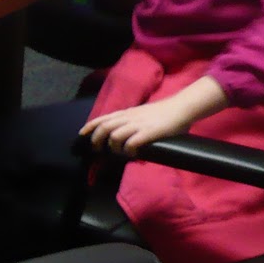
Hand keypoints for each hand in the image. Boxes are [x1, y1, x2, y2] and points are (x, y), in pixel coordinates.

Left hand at [79, 76, 226, 153]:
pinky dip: (128, 151)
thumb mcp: (142, 113)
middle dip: (96, 139)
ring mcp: (138, 124)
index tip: (82, 134)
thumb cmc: (163, 112)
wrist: (181, 107)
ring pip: (115, 135)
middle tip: (96, 149)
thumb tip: (126, 134)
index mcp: (127, 113)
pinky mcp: (149, 132)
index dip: (91, 126)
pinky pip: (132, 143)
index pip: (103, 118)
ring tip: (118, 153)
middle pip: (105, 127)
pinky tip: (132, 154)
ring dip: (113, 147)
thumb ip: (132, 121)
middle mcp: (129, 117)